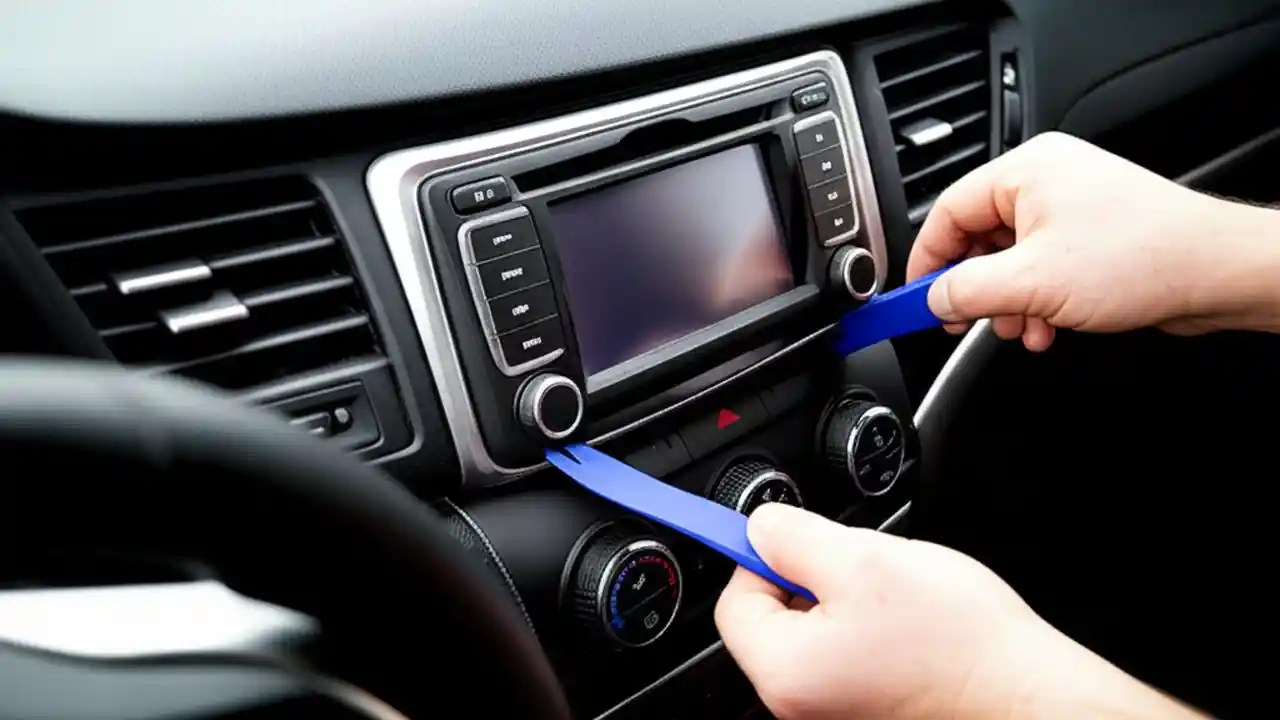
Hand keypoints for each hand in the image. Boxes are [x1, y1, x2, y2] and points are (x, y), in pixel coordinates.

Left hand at [715, 504, 1206, 718]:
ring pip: (812, 630)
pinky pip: (843, 653)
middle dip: (808, 578)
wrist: (1030, 696)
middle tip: (858, 567)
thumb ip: (793, 537)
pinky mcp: (865, 707)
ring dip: (841, 600)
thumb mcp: (863, 560)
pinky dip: (865, 627)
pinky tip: (904, 622)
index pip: (733, 600)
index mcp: (784, 672)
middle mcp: (799, 703)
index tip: (786, 534)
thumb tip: (758, 526)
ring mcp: (833, 710)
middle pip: (770, 617)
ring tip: (892, 598)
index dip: (760, 557)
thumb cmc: (960, 643)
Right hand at [907, 131, 1279, 350]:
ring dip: (1008, 302)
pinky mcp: (1091, 233)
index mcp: (1024, 171)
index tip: (912, 297)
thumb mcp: (1031, 282)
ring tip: (1021, 327)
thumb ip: (967, 291)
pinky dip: (1036, 300)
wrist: (1214, 271)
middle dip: (974, 289)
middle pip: (977, 238)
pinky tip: (1048, 325)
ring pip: (1009, 259)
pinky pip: (1041, 266)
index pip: (945, 212)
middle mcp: (1046, 180)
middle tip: (961, 320)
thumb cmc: (1142, 256)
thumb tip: (931, 298)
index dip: (924, 261)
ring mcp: (1070, 205)